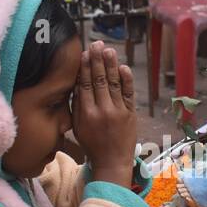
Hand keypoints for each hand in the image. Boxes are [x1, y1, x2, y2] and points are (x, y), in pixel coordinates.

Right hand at [72, 42, 136, 187]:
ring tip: (109, 50)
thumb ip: (77, 105)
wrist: (112, 162)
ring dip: (111, 65)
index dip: (84, 68)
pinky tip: (123, 67)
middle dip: (98, 60)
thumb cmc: (92, 144)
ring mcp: (118, 112)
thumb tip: (75, 83)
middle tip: (97, 44)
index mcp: (86, 114)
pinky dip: (127, 80)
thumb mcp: (77, 127)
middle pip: (99, 80)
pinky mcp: (130, 114)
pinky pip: (128, 94)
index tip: (84, 53)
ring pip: (114, 83)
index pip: (84, 85)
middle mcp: (102, 111)